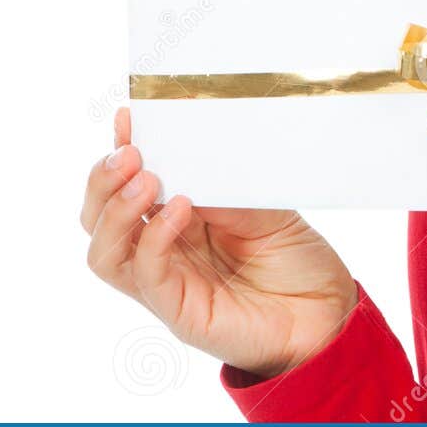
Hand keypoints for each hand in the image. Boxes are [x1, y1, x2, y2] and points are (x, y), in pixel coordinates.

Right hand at [81, 108, 358, 379]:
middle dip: (104, 179)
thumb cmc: (295, 258)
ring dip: (116, 210)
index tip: (130, 115)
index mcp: (177, 217)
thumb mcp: (263, 204)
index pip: (128, 183)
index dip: (123, 150)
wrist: (327, 311)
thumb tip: (189, 148)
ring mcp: (166, 282)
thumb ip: (224, 184)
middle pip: (99, 217)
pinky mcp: (178, 312)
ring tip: (145, 178)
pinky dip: (153, 239)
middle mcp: (162, 249)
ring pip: (105, 251)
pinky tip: (178, 210)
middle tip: (128, 151)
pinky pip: (147, 275)